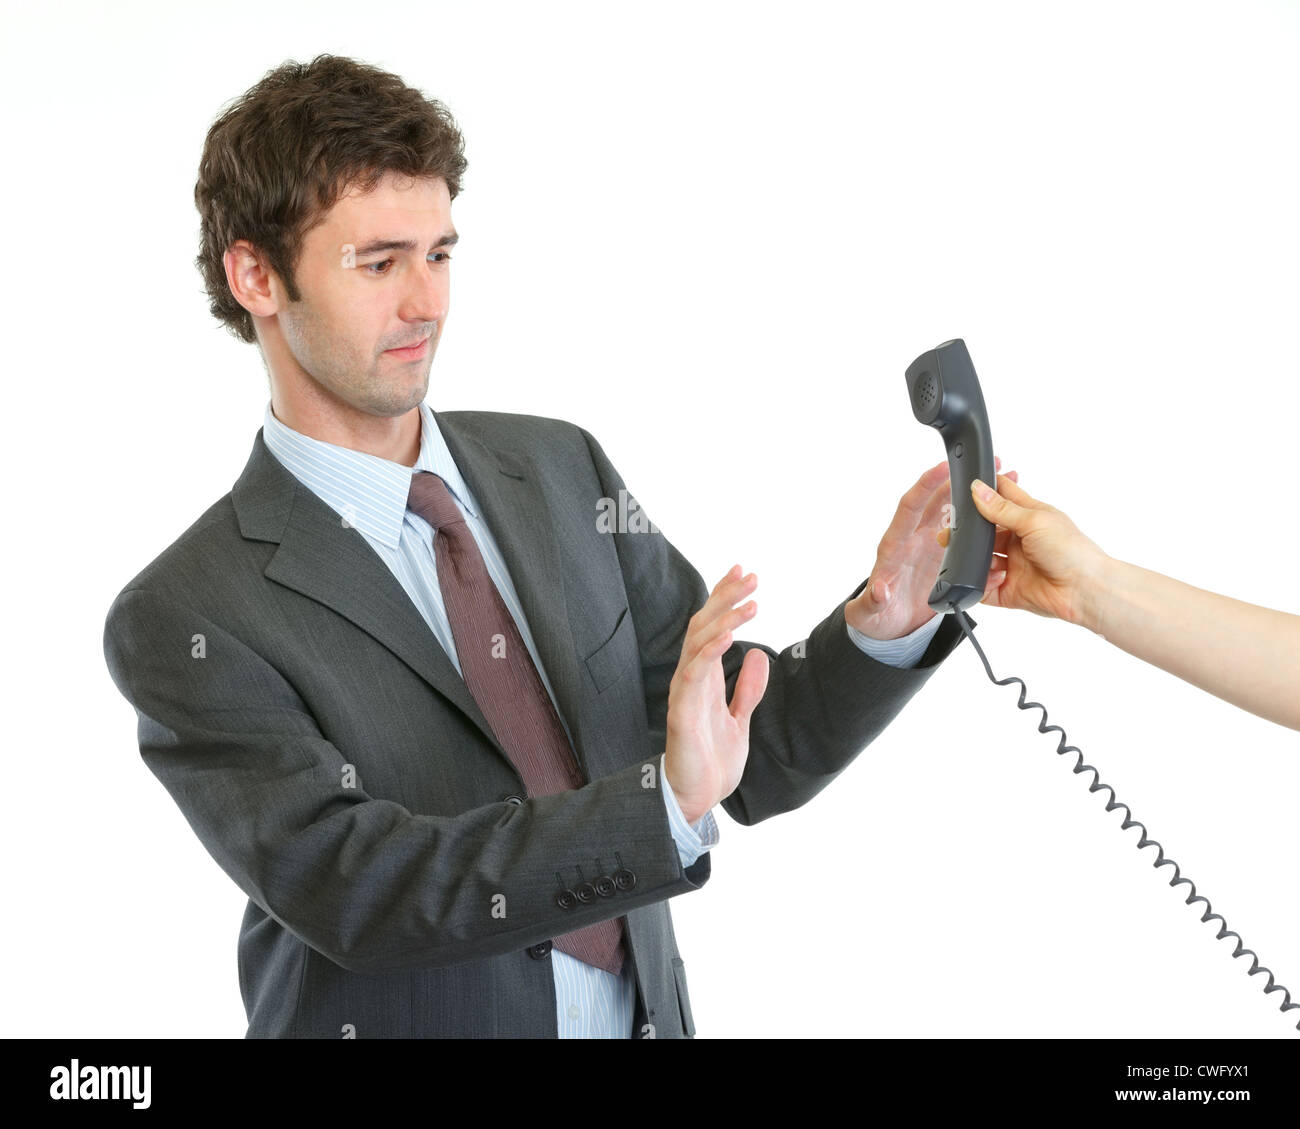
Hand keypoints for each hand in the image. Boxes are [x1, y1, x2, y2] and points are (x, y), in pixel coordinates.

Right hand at [663, 565, 769, 823]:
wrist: (696, 800)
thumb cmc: (712, 763)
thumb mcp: (739, 720)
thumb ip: (747, 689)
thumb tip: (755, 655)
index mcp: (704, 679)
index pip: (712, 628)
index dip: (725, 599)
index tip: (744, 572)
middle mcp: (691, 679)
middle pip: (704, 626)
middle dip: (726, 598)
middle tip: (751, 575)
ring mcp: (685, 694)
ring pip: (698, 644)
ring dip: (724, 619)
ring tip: (751, 601)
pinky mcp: (682, 713)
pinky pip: (693, 675)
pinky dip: (709, 652)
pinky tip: (729, 635)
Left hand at [845, 457, 1008, 640]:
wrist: (888, 626)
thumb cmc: (874, 617)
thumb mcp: (867, 613)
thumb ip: (873, 601)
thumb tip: (880, 589)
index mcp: (894, 546)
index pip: (908, 508)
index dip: (925, 486)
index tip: (943, 467)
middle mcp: (913, 539)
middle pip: (937, 501)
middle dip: (960, 480)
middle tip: (989, 465)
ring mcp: (931, 545)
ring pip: (955, 513)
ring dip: (976, 496)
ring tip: (1005, 480)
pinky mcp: (944, 555)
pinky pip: (965, 533)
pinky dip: (983, 523)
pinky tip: (1004, 512)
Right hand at [965, 474, 1110, 625]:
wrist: (1084, 590)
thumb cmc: (1072, 551)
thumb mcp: (1034, 520)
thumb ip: (1002, 508)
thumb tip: (977, 489)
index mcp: (1028, 517)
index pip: (1002, 496)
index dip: (985, 489)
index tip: (966, 485)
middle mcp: (1019, 540)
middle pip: (985, 531)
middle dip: (970, 532)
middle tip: (954, 533)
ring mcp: (1013, 565)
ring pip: (981, 559)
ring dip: (976, 559)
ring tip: (980, 559)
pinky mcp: (1009, 589)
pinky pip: (983, 587)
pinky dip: (981, 583)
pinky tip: (993, 578)